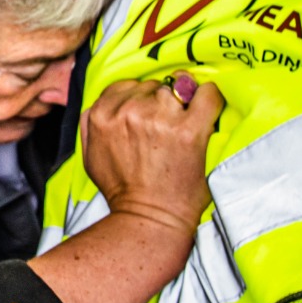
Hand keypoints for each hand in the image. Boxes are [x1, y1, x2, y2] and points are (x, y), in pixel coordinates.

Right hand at [80, 73, 221, 236]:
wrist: (148, 218)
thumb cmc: (122, 190)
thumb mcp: (91, 155)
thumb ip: (92, 122)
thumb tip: (108, 102)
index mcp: (102, 115)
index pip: (128, 85)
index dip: (142, 98)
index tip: (149, 115)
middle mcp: (129, 111)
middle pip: (154, 86)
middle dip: (162, 102)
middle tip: (167, 128)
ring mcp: (160, 118)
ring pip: (179, 87)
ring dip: (185, 102)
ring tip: (184, 127)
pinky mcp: (190, 129)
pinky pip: (208, 94)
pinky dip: (210, 99)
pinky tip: (208, 113)